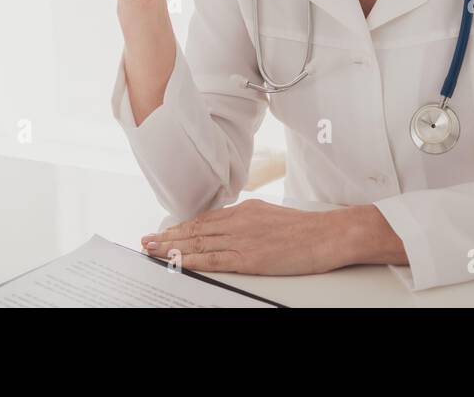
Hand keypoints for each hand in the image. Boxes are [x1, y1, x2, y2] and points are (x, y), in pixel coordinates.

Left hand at [141, 199, 347, 275]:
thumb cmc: (306, 228)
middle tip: (147, 240)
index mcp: (245, 210)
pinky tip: (178, 262)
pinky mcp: (248, 258)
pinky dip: (192, 261)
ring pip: (199, 243)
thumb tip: (234, 228)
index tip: (167, 231)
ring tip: (153, 250)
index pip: (206, 219)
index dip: (183, 226)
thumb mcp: (272, 215)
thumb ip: (250, 220)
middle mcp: (239, 221)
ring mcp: (242, 239)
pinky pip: (213, 260)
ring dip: (173, 247)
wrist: (326, 235)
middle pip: (196, 229)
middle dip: (169, 235)